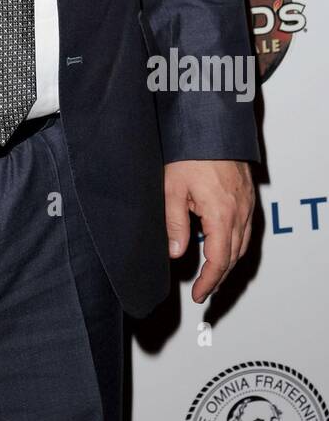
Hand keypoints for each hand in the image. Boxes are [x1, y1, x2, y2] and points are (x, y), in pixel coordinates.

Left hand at [164, 160, 254, 303]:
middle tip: (203, 289)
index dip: (209, 282)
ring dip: (228, 261)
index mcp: (222, 214)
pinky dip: (235, 243)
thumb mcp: (172, 188)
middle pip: (234, 257)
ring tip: (211, 272)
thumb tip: (176, 252)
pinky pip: (246, 228)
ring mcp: (248, 203)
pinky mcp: (248, 195)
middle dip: (219, 277)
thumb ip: (174, 222)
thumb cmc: (190, 152)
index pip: (219, 261)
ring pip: (242, 244)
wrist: (211, 126)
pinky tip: (222, 244)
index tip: (199, 295)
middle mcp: (240, 212)